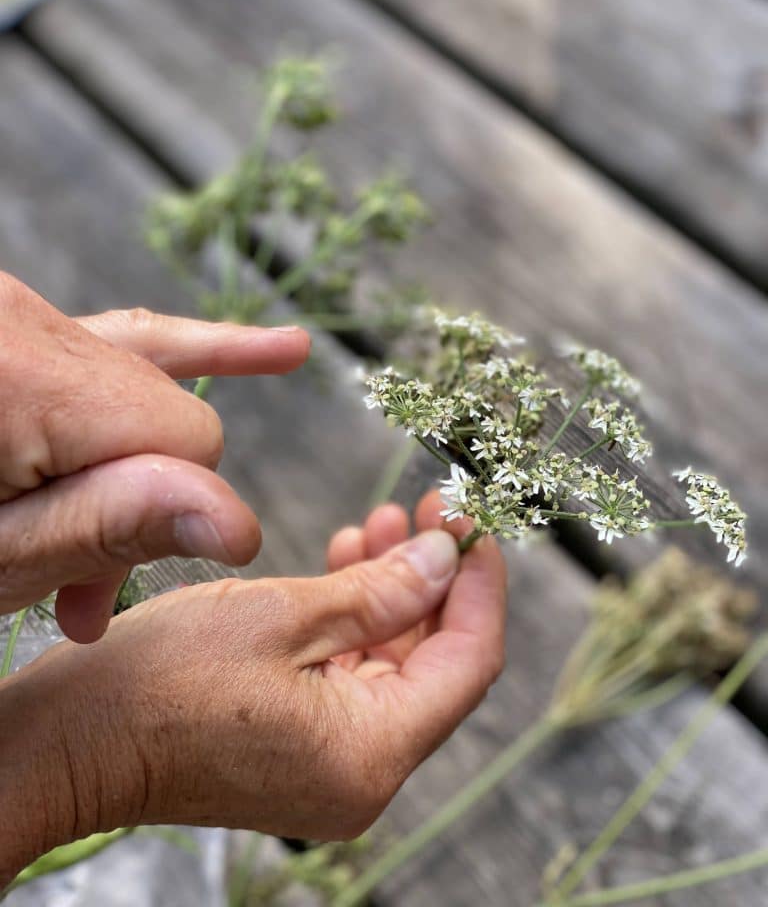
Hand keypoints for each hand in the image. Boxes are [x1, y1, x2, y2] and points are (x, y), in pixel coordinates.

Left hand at [0, 271, 309, 639]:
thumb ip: (105, 526)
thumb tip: (235, 522)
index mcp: (19, 378)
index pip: (183, 434)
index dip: (164, 515)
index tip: (91, 598)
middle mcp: (20, 318)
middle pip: (160, 409)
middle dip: (136, 504)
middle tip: (71, 599)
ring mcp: (12, 309)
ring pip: (139, 388)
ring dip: (119, 473)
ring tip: (78, 557)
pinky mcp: (10, 320)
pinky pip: (121, 334)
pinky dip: (188, 356)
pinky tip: (278, 352)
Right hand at [0, 494, 505, 878]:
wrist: (73, 741)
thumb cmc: (163, 680)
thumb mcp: (282, 615)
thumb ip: (380, 591)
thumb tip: (448, 558)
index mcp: (371, 752)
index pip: (468, 662)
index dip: (480, 584)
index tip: (474, 522)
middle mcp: (364, 774)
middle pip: (434, 664)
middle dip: (434, 579)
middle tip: (426, 508)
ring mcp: (332, 767)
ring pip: (393, 665)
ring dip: (392, 592)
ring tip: (379, 524)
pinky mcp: (302, 750)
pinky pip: (353, 679)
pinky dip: (356, 622)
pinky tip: (346, 563)